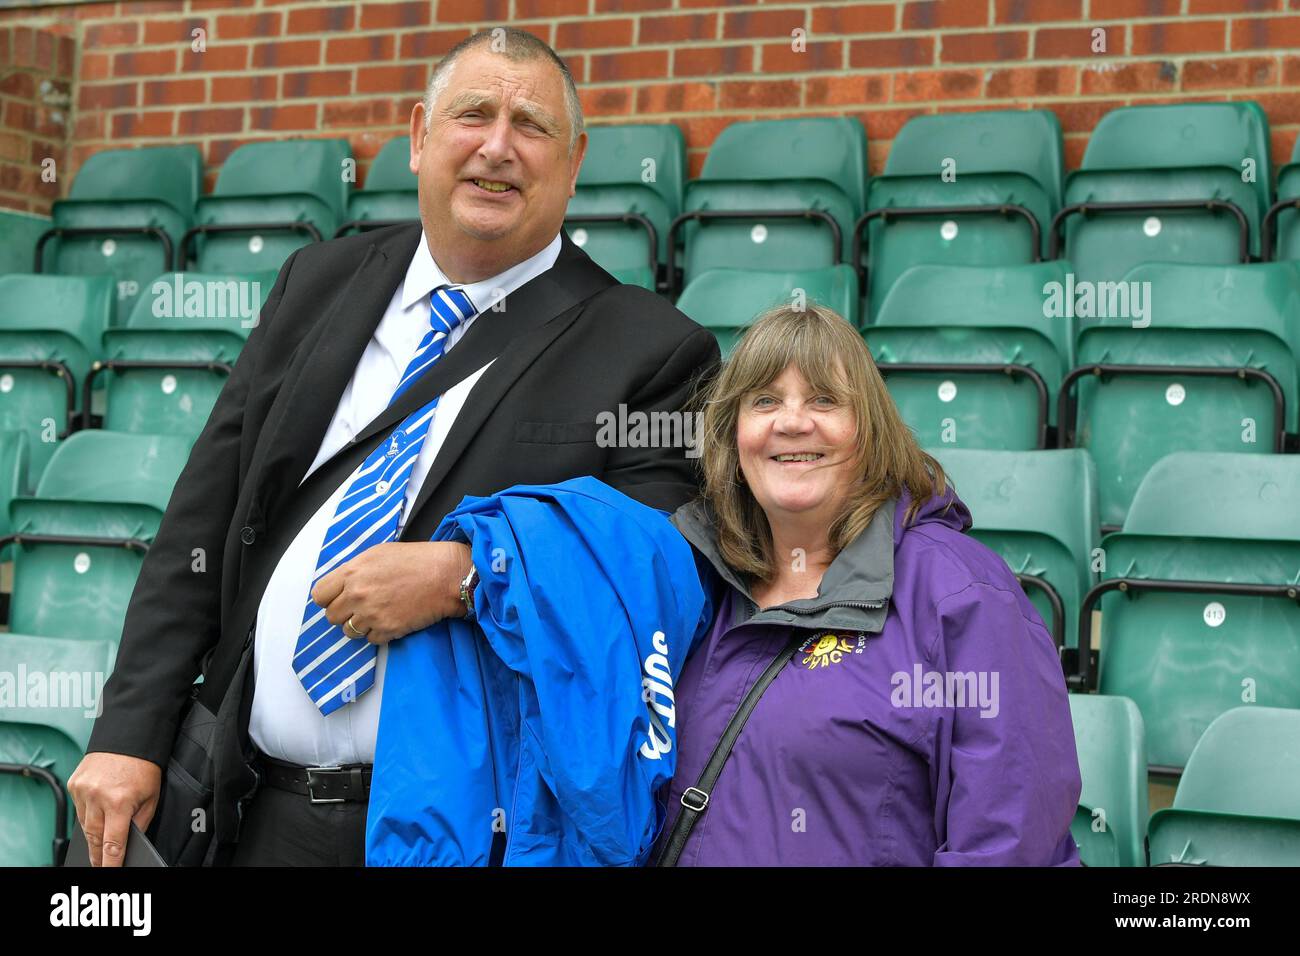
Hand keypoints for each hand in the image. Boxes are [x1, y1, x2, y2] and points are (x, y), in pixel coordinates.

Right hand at [67, 752, 162, 867]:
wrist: (129, 735)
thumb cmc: (143, 765)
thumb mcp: (151, 796)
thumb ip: (140, 821)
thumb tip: (129, 842)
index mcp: (119, 802)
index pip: (112, 844)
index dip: (111, 863)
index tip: (110, 872)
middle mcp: (97, 797)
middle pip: (93, 837)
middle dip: (96, 855)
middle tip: (100, 864)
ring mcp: (82, 790)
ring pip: (83, 824)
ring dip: (92, 833)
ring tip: (99, 841)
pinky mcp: (74, 784)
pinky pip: (78, 808)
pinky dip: (86, 814)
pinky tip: (95, 813)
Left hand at [310, 540, 472, 644]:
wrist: (446, 576)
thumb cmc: (417, 560)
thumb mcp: (378, 554)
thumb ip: (355, 570)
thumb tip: (342, 585)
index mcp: (352, 572)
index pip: (320, 595)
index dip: (328, 599)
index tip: (338, 599)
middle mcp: (357, 594)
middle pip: (332, 616)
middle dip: (345, 613)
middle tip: (362, 606)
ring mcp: (371, 614)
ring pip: (349, 631)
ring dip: (361, 625)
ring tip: (379, 613)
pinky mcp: (387, 630)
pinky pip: (370, 640)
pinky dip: (379, 633)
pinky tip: (392, 619)